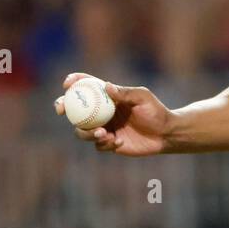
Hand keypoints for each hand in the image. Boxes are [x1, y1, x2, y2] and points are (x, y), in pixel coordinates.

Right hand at [55, 74, 172, 155]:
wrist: (165, 134)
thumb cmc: (156, 112)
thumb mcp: (143, 98)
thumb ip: (125, 93)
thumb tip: (106, 86)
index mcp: (108, 97)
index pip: (86, 86)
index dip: (73, 82)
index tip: (67, 84)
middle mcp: (101, 111)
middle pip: (74, 108)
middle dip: (63, 106)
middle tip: (63, 110)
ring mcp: (103, 127)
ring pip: (82, 130)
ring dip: (87, 132)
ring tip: (104, 133)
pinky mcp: (108, 142)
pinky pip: (98, 144)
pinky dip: (105, 143)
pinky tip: (119, 142)